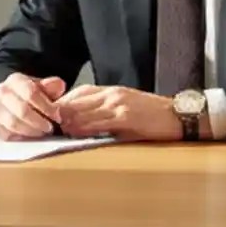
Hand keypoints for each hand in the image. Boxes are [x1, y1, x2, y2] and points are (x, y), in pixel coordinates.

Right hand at [0, 73, 65, 141]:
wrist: (6, 103)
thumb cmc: (28, 97)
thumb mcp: (41, 88)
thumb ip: (51, 87)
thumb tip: (59, 85)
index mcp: (16, 80)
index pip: (31, 92)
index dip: (46, 106)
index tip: (57, 116)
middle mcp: (2, 92)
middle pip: (22, 109)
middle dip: (39, 121)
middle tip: (50, 128)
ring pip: (11, 122)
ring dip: (29, 130)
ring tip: (40, 133)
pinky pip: (1, 133)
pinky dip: (15, 137)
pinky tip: (27, 138)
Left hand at [55, 85, 180, 141]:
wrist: (177, 116)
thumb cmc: (152, 115)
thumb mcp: (125, 107)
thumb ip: (104, 111)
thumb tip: (79, 124)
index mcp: (110, 91)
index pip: (77, 93)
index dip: (61, 105)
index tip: (51, 118)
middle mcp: (111, 94)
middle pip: (75, 102)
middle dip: (60, 116)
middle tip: (48, 128)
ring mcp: (118, 105)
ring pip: (83, 112)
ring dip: (68, 124)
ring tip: (58, 134)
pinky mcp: (125, 118)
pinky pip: (98, 123)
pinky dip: (84, 129)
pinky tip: (76, 135)